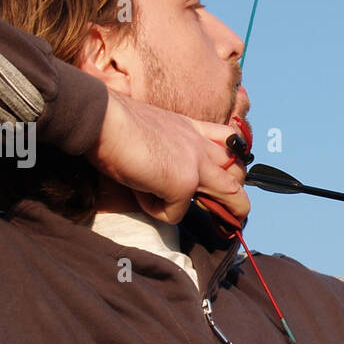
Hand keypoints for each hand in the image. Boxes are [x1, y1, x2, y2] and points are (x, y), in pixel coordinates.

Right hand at [87, 90, 249, 224]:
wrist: (101, 118)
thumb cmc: (113, 123)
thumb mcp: (151, 131)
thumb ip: (166, 149)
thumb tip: (161, 175)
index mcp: (190, 128)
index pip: (225, 140)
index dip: (234, 159)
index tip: (234, 174)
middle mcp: (198, 145)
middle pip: (237, 171)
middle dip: (242, 195)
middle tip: (241, 212)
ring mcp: (195, 165)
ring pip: (231, 194)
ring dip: (232, 212)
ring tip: (229, 224)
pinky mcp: (184, 185)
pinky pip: (175, 213)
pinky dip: (155, 209)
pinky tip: (140, 193)